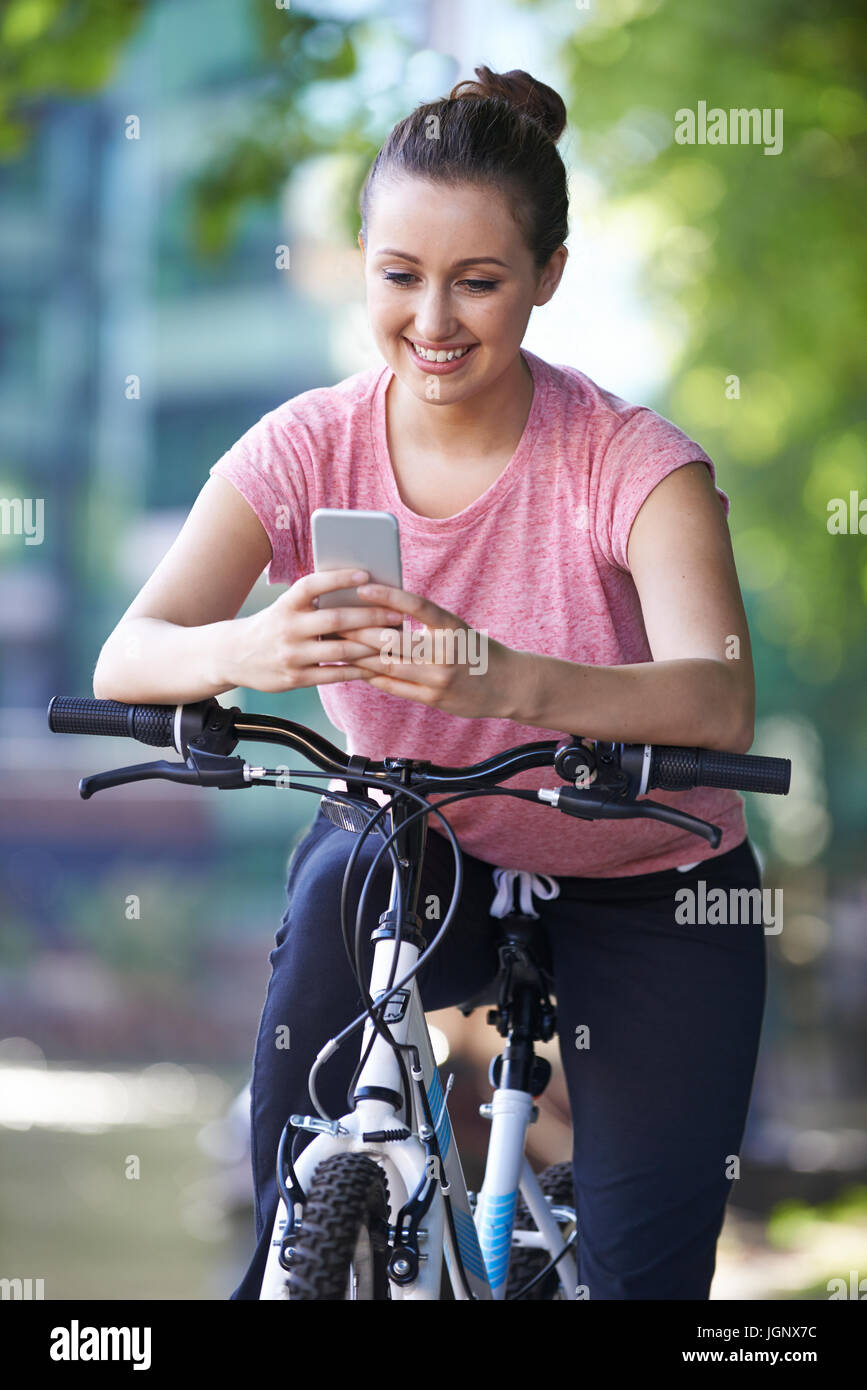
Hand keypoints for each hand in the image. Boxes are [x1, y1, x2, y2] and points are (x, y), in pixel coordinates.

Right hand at [226, 569, 404, 692]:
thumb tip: (358, 591)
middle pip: (336, 620)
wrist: (233, 656)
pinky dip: (358, 670)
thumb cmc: (272, 626)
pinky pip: (335, 674)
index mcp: (286, 604)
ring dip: (371, 646)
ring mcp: (292, 655)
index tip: (366, 574)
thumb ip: (313, 602)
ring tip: (393, 641)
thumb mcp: (284, 608)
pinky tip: (376, 665)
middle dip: (371, 617)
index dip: (339, 578)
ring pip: (341, 650)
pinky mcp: (296, 678)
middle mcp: (288, 628)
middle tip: (396, 614)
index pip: (313, 585)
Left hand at [342, 582, 528, 719]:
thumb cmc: (479, 651)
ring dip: (359, 655)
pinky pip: (395, 686)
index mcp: (453, 627)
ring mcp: (439, 678)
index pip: (418, 606)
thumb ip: (427, 624)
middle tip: (333, 619)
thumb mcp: (458, 629)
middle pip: (394, 639)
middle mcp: (446, 652)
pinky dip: (373, 676)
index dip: (389, 596)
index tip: (363, 588)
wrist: (510, 685)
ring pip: (388, 665)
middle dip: (359, 629)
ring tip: (337, 644)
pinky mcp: (434, 699)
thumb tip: (386, 612)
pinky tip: (356, 668)